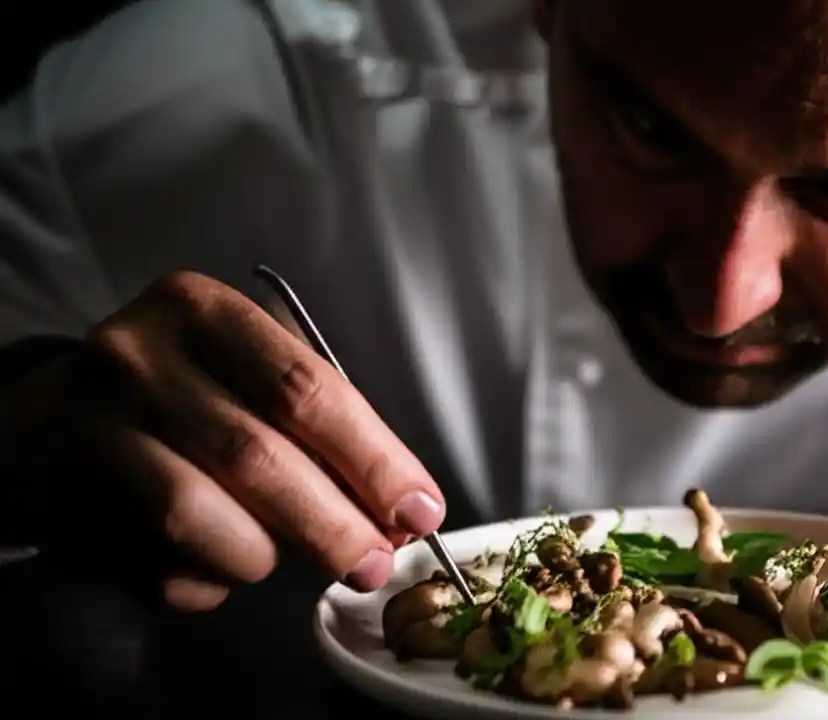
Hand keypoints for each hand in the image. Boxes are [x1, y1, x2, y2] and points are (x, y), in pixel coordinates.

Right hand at [0, 271, 445, 610]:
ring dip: (263, 555)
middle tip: (375, 563)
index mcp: (204, 310)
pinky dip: (207, 581)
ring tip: (288, 561)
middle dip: (333, 522)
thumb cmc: (183, 393)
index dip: (374, 458)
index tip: (419, 511)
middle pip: (258, 455)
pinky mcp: (64, 495)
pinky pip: (154, 560)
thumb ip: (318, 430)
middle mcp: (140, 357)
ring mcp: (94, 425)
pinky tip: (220, 568)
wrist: (50, 418)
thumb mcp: (247, 376)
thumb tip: (398, 510)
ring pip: (198, 513)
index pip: (307, 389)